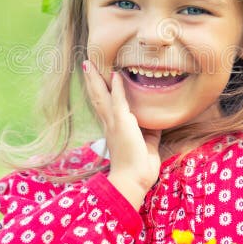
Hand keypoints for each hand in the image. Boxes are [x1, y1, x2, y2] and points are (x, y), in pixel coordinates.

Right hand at [82, 60, 161, 209]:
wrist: (133, 180)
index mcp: (114, 128)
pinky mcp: (122, 123)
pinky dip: (117, 86)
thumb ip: (150, 131)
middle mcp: (110, 123)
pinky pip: (118, 100)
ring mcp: (114, 122)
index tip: (95, 77)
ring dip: (96, 78)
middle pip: (97, 96)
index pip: (104, 105)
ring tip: (89, 63)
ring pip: (101, 95)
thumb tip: (156, 123)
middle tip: (86, 64)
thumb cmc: (139, 166)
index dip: (100, 90)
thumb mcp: (148, 143)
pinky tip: (115, 73)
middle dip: (92, 80)